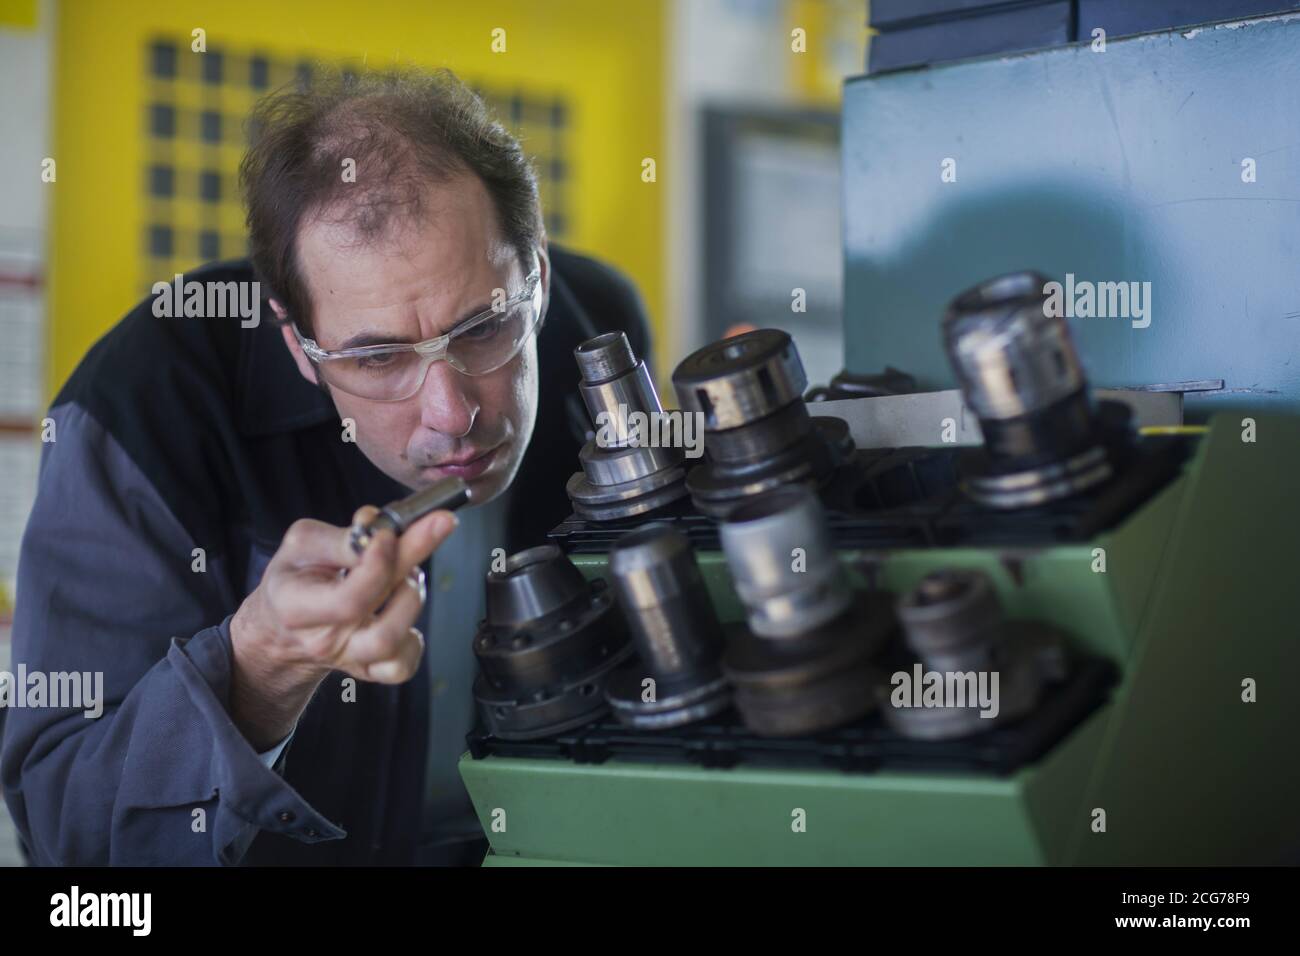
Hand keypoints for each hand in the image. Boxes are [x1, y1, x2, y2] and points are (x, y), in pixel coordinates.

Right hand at [228, 506, 457, 749]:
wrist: (283, 627)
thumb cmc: (295, 579)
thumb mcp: (302, 546)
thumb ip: (340, 537)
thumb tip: (377, 525)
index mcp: (296, 609)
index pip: (350, 600)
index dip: (380, 565)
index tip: (389, 533)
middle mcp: (324, 643)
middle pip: (383, 623)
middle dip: (413, 565)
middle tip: (434, 525)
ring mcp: (350, 660)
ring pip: (397, 644)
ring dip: (413, 597)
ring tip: (406, 570)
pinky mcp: (371, 670)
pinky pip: (403, 664)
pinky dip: (414, 636)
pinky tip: (401, 607)